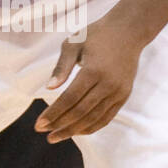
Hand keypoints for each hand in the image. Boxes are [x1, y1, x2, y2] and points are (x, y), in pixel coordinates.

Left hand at [34, 17, 143, 142]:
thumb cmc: (96, 34)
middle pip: (80, 112)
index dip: (53, 113)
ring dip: (73, 130)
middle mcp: (108, 84)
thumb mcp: (73, 44)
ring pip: (93, 118)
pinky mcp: (124, 95)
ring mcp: (118, 92)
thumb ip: (61, 67)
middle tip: (44, 133)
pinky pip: (106, 117)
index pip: (69, 99)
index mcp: (93, 70)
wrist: (129, 31)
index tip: (39, 124)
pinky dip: (91, 127)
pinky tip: (76, 131)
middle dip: (60, 125)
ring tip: (56, 136)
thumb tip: (48, 88)